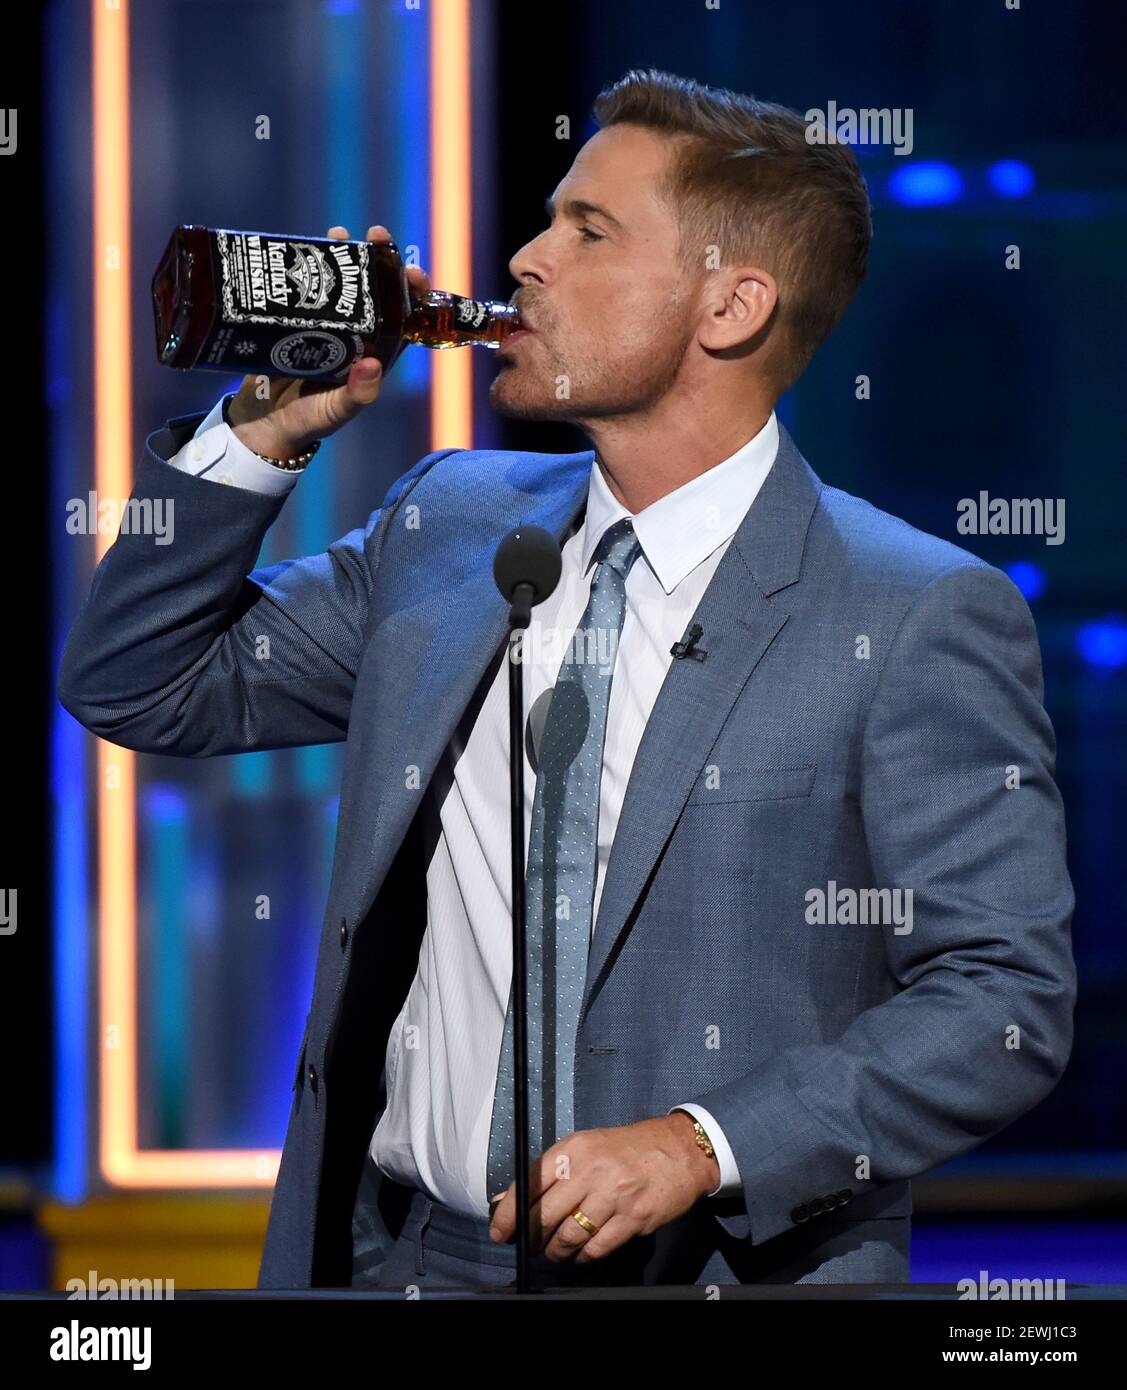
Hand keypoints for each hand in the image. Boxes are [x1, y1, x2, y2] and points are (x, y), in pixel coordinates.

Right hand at [227, 224, 431, 458]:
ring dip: (344, 256)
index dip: (412, 295)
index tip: (413, 272)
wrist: (263, 422)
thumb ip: (357, 395)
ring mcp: (326, 325)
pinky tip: (307, 245)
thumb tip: (373, 366)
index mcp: (375, 355)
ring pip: (342, 285)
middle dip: (378, 262)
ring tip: (341, 232)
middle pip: (374, 293)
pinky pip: (307, 288)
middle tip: (376, 235)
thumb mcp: (336, 412)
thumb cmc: (309, 422)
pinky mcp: (296, 319)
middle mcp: (355, 336)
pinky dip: (309, 266)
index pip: (403, 320)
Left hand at [487, 1113, 720, 1264]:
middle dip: (532, 1237)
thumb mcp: (586, 1147)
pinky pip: (597, 1247)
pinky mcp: (633, 1218)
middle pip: (544, 1215)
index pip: (529, 1183)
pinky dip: (584, 1256)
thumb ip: (550, 1172)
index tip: (500, 1231)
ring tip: (556, 1251)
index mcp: (574, 1148)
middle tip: (531, 1245)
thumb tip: (507, 1199)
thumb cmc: (629, 1149)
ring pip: (568, 1236)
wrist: (681, 1150)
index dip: (509, 1212)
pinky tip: (583, 1253)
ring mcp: (613, 1195)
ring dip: (557, 1251)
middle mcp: (591, 1170)